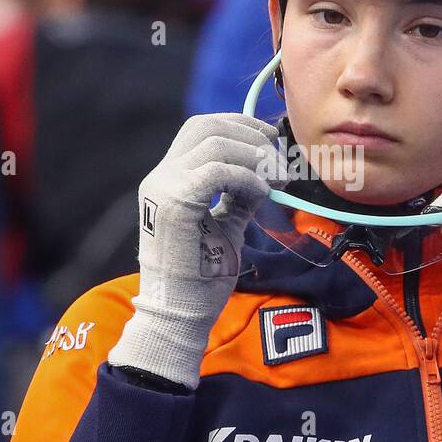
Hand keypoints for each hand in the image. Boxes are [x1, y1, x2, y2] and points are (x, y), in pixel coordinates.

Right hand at [107, 113, 283, 388]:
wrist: (180, 315)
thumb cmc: (201, 278)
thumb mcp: (227, 224)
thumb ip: (240, 195)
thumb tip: (267, 171)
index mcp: (168, 179)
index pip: (201, 129)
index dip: (241, 126)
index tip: (273, 142)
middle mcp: (160, 177)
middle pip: (205, 126)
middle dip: (250, 134)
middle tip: (281, 159)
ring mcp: (163, 189)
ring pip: (214, 143)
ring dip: (255, 156)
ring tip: (278, 179)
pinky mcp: (174, 205)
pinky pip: (216, 171)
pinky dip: (247, 177)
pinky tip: (264, 193)